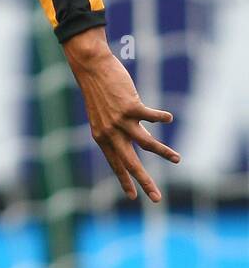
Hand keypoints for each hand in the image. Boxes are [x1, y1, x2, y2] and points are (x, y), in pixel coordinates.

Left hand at [63, 28, 180, 201]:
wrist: (91, 69)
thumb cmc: (98, 91)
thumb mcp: (102, 116)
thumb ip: (116, 130)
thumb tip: (136, 139)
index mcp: (102, 138)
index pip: (115, 165)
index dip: (124, 181)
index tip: (132, 197)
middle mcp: (110, 133)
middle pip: (130, 163)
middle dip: (144, 182)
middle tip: (156, 198)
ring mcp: (120, 121)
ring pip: (146, 144)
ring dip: (163, 153)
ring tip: (177, 160)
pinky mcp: (130, 106)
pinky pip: (150, 116)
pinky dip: (160, 118)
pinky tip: (169, 118)